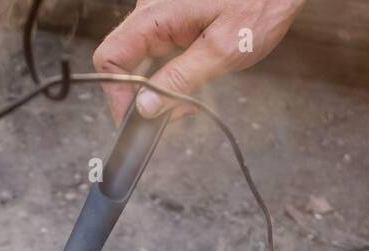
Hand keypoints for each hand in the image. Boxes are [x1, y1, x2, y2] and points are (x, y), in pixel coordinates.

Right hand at [92, 0, 304, 121]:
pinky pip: (157, 50)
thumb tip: (145, 108)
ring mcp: (161, 13)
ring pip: (140, 58)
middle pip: (123, 60)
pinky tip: (190, 84)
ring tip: (186, 102)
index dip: (116, 93)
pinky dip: (167, 72)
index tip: (134, 120)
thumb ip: (179, 80)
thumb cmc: (258, 6)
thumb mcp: (220, 52)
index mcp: (156, 14)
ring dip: (156, 86)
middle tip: (169, 116)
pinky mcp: (173, 18)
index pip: (110, 56)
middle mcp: (151, 10)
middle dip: (141, 94)